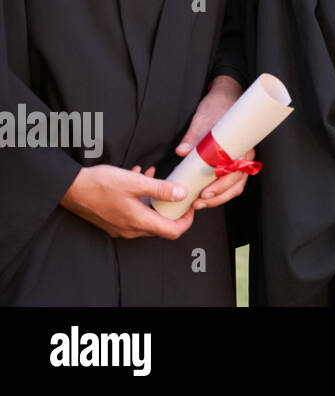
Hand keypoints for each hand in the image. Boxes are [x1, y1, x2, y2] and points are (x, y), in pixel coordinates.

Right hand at [59, 164, 194, 238]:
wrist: (69, 188)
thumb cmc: (100, 184)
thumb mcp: (134, 182)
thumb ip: (160, 189)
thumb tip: (182, 194)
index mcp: (138, 221)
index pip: (172, 231)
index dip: (186, 221)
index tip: (190, 206)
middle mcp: (130, 229)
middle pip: (161, 225)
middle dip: (171, 207)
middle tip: (177, 189)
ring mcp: (120, 227)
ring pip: (147, 216)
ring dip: (154, 198)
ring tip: (154, 176)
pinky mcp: (112, 221)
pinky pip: (134, 212)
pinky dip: (140, 198)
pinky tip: (138, 176)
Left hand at [175, 74, 252, 209]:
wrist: (226, 96)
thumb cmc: (218, 106)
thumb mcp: (203, 119)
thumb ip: (193, 136)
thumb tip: (181, 151)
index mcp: (241, 144)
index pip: (235, 171)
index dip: (221, 186)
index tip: (205, 193)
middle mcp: (245, 154)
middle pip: (237, 182)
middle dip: (218, 196)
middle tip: (198, 202)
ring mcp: (241, 158)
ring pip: (236, 185)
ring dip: (219, 197)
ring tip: (199, 203)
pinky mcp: (233, 160)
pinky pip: (232, 181)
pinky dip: (221, 191)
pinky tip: (205, 196)